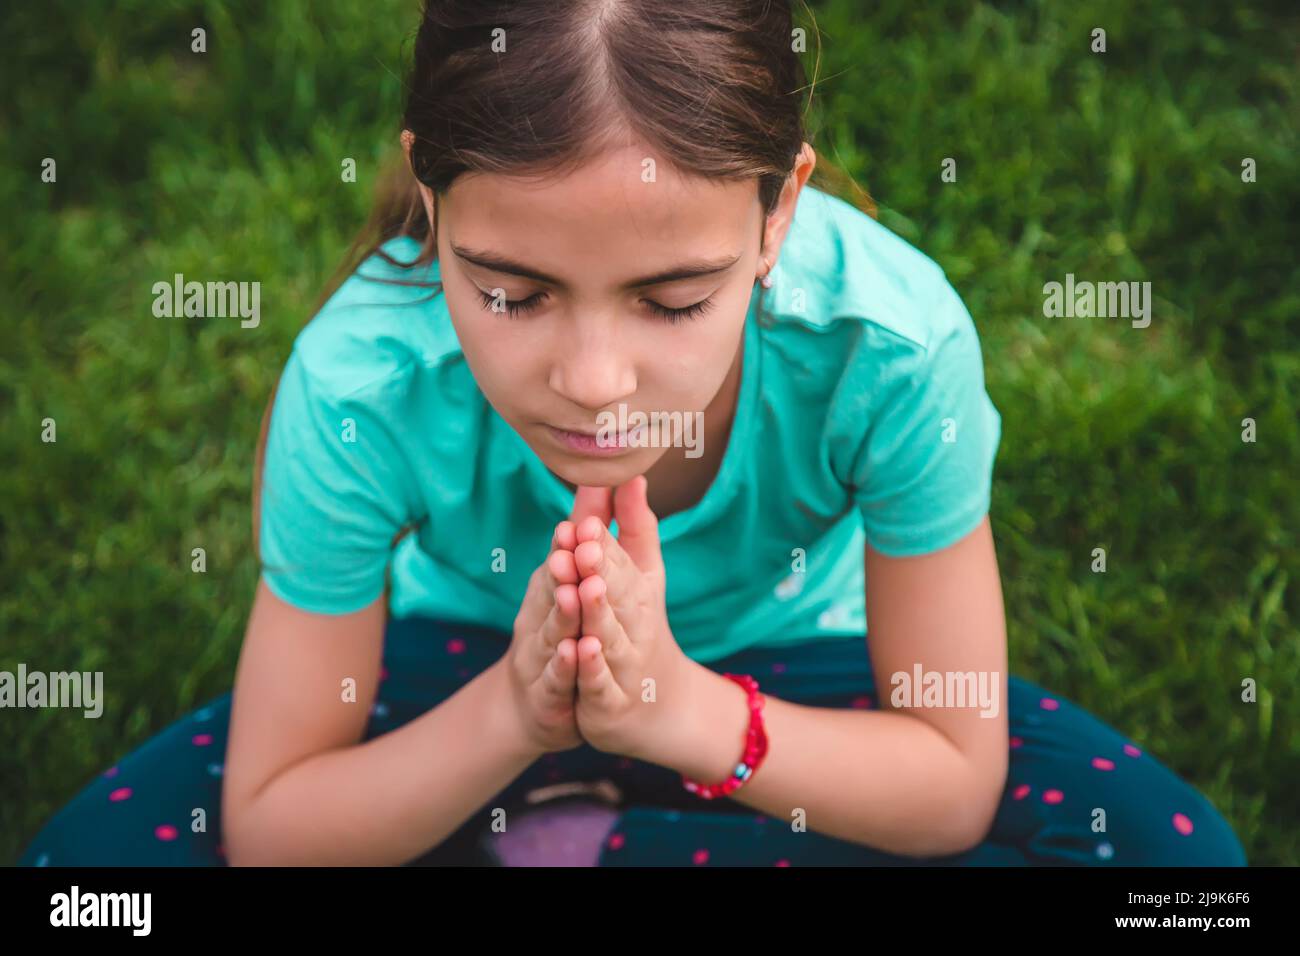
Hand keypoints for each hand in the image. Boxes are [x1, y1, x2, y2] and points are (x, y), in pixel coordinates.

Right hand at [498, 521, 584, 754]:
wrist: (536, 707)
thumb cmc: (564, 632)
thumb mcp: (576, 582)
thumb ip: (591, 533)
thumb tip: (603, 479)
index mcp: (552, 588)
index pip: (560, 560)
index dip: (567, 543)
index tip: (579, 522)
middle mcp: (540, 617)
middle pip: (552, 591)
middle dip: (563, 571)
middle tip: (572, 550)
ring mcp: (541, 655)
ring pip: (554, 632)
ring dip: (563, 613)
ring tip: (576, 594)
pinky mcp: (549, 692)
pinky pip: (558, 678)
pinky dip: (566, 665)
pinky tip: (577, 652)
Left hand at [570, 476, 695, 760]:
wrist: (656, 705)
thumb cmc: (638, 626)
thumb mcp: (640, 575)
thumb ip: (631, 527)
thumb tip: (631, 474)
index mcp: (637, 592)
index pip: (618, 563)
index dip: (601, 544)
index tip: (584, 521)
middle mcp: (634, 624)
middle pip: (616, 595)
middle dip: (600, 569)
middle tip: (584, 543)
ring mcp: (623, 663)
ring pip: (608, 635)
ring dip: (596, 612)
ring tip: (584, 588)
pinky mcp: (609, 698)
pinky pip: (600, 681)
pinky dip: (592, 667)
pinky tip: (581, 648)